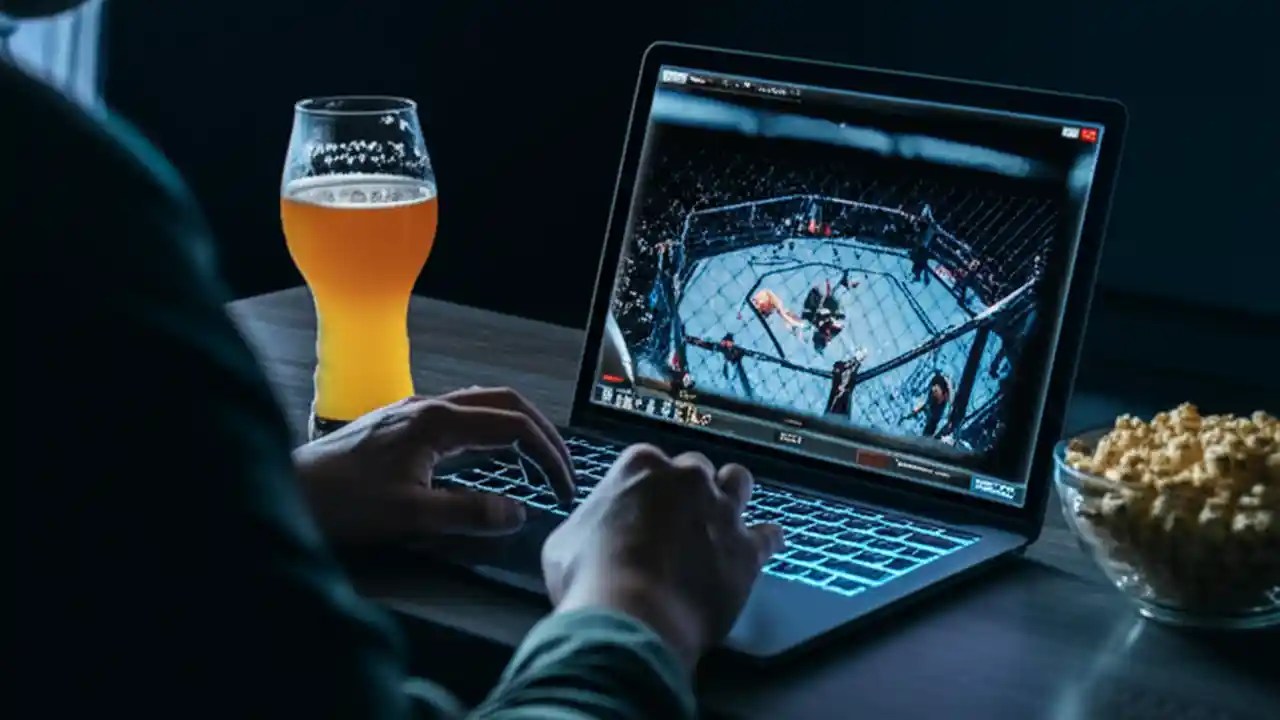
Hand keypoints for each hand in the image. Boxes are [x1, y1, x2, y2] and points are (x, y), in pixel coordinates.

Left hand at [293, 387, 573, 545]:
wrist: (286, 489)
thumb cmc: (343, 502)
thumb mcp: (411, 515)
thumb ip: (469, 512)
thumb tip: (517, 514)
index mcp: (438, 420)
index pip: (514, 425)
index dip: (548, 454)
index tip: (564, 487)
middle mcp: (429, 405)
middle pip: (504, 401)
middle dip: (541, 431)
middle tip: (562, 467)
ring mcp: (413, 411)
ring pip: (481, 404)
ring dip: (515, 427)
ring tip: (535, 460)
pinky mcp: (400, 423)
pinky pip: (460, 415)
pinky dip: (489, 431)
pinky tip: (486, 457)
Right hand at [541, 445, 783, 670]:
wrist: (633, 617)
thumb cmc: (589, 579)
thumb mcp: (564, 542)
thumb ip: (587, 525)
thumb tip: (591, 533)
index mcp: (639, 465)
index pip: (648, 463)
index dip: (644, 489)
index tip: (640, 510)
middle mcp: (686, 477)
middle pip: (694, 470)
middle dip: (687, 490)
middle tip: (676, 519)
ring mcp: (722, 510)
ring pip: (738, 482)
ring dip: (730, 495)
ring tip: (722, 515)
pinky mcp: (747, 548)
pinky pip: (769, 534)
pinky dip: (765, 539)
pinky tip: (763, 544)